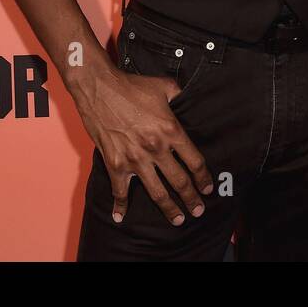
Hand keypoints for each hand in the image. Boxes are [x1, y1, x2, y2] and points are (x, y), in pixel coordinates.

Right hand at [72, 61, 213, 225]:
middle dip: (192, 199)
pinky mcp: (115, 164)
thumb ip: (180, 97)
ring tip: (178, 219)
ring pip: (157, 193)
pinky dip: (120, 206)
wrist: (99, 88)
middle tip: (198, 210)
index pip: (195, 162)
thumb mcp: (165, 86)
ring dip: (169, 209)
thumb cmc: (132, 86)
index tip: (208, 188)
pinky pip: (119, 191)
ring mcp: (135, 159)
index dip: (204, 178)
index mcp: (171, 130)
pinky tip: (121, 217)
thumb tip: (189, 102)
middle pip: (180, 182)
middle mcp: (155, 148)